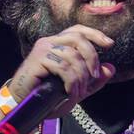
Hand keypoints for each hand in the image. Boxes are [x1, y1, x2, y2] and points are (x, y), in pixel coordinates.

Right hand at [0, 25, 116, 121]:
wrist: (22, 103)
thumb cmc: (46, 95)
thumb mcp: (76, 88)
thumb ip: (93, 80)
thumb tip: (110, 68)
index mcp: (58, 43)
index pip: (78, 30)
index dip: (95, 34)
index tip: (110, 44)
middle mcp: (50, 41)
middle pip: (78, 38)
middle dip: (91, 57)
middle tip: (95, 75)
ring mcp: (43, 48)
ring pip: (72, 56)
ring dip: (80, 77)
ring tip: (79, 92)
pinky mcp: (38, 59)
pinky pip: (63, 67)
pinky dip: (71, 82)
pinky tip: (70, 92)